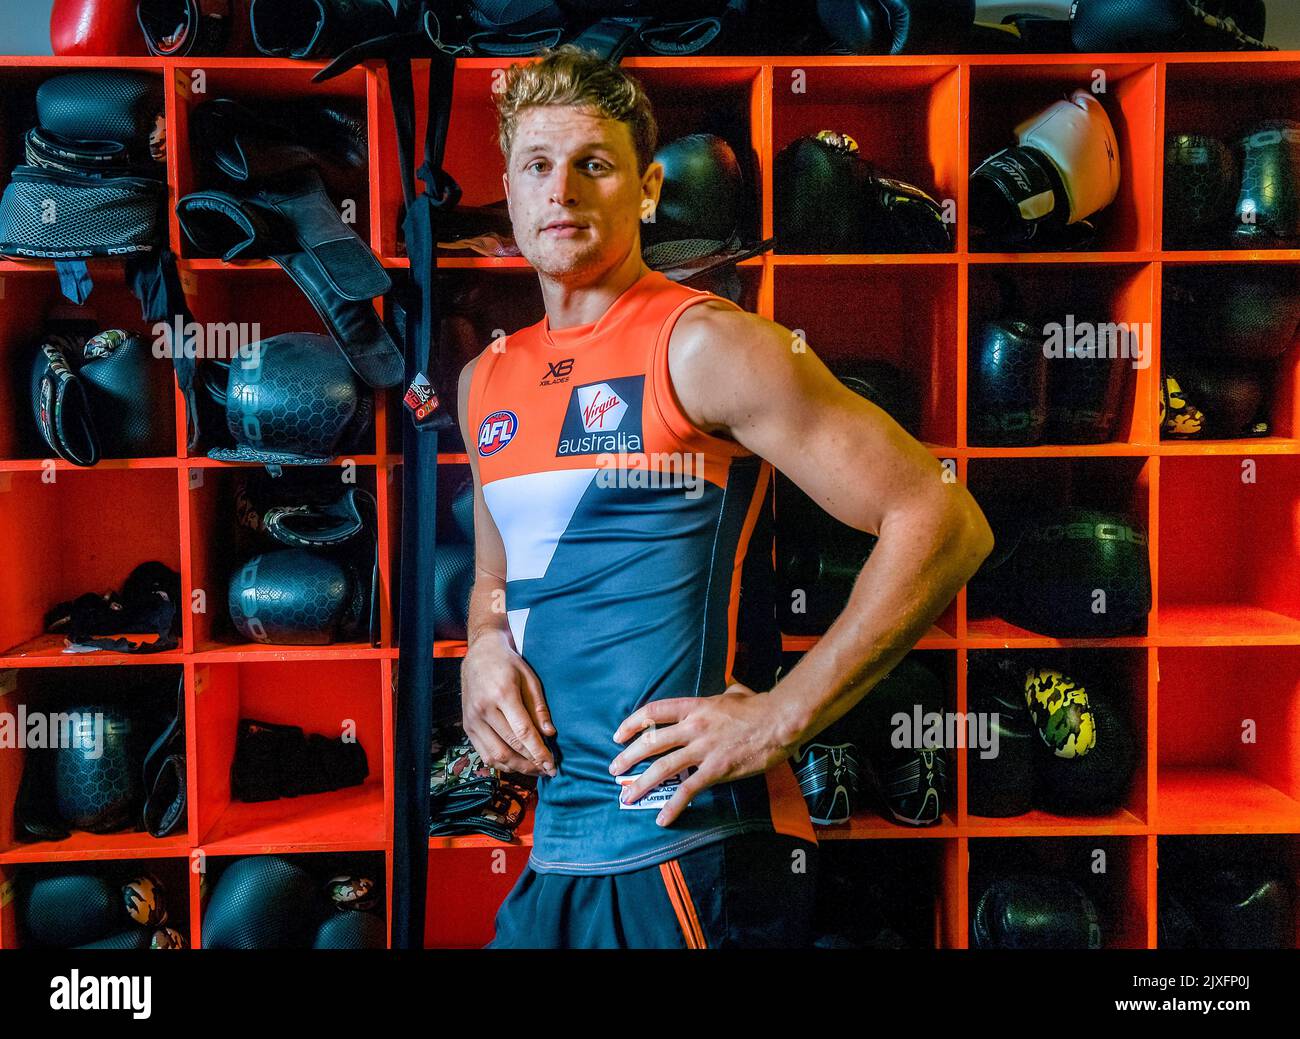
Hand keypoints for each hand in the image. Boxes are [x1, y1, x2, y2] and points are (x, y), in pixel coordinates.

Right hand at [461, 630, 555, 776]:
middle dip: (531, 763)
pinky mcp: (467, 726)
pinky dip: (501, 763)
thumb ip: (539, 707)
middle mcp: (483, 709)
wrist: (479, 654)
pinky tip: (516, 764)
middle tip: (548, 770)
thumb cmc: (508, 664)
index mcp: (502, 694)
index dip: (539, 752)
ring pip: (496, 755)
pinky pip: (484, 753)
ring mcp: (472, 719)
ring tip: (535, 769)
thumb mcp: (530, 679)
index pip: (523, 732)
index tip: (552, 765)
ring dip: (517, 767)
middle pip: (509, 747)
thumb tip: (550, 734)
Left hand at [610, 684, 794, 826]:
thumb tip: (729, 690)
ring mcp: (704, 749)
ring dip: (641, 783)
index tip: (619, 735)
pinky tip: (662, 817)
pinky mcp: (716, 769)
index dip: (632, 723)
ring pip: (663, 766)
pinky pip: (688, 789)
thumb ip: (725, 694)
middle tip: (614, 769)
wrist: (780, 722)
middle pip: (651, 741)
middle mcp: (694, 727)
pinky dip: (673, 805)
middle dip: (628, 757)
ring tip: (627, 795)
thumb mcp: (736, 693)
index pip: (654, 712)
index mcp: (696, 707)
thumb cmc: (761, 707)